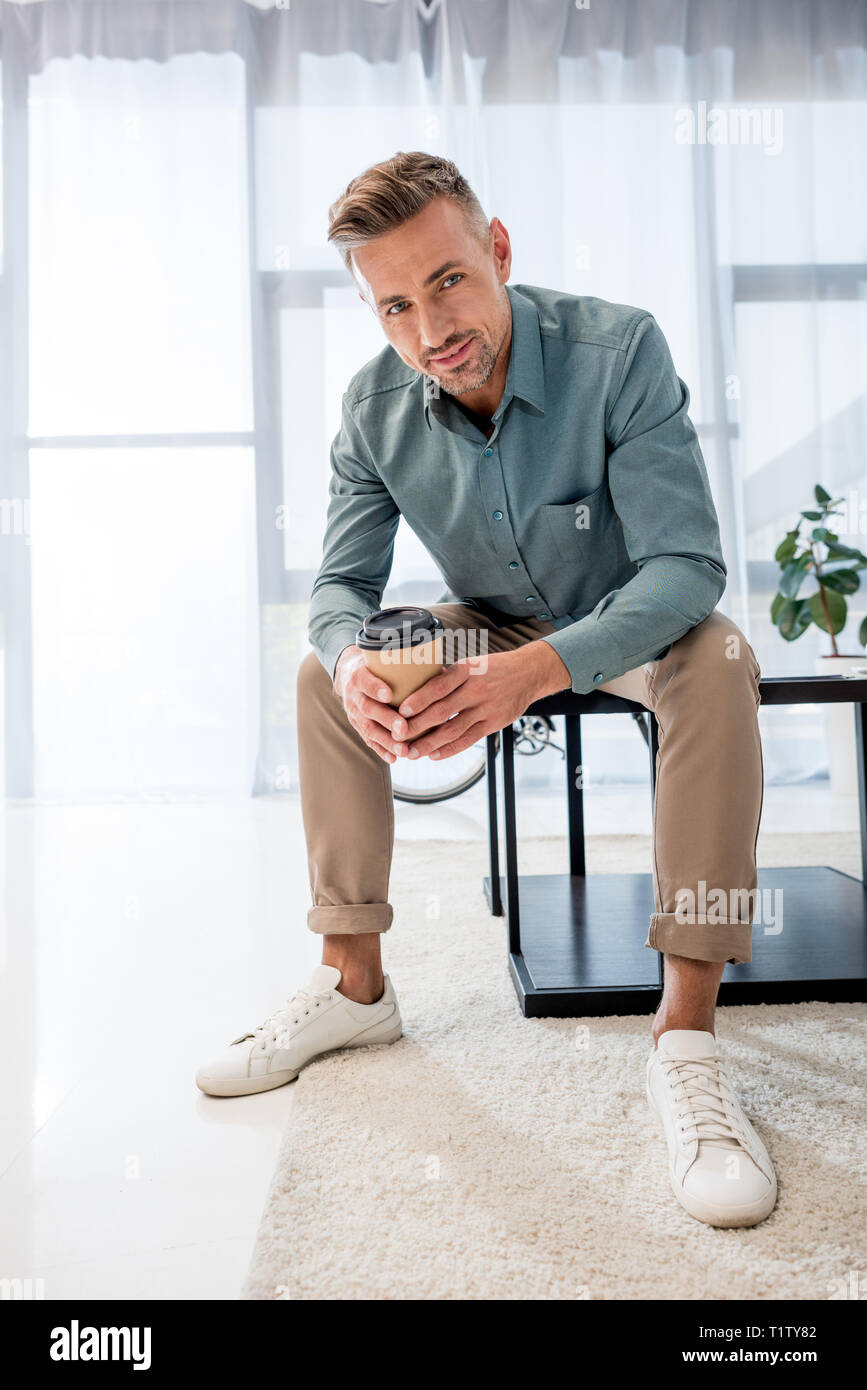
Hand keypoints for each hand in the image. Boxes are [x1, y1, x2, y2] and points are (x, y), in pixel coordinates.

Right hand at [333, 645, 406, 764]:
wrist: (349, 675)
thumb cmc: (376, 666)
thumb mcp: (382, 659)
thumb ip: (405, 665)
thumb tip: (442, 671)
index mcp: (358, 674)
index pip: (364, 680)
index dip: (375, 688)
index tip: (389, 694)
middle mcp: (353, 694)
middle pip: (367, 708)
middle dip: (386, 719)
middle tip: (404, 729)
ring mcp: (353, 712)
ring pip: (368, 728)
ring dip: (386, 741)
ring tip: (403, 750)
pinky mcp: (357, 726)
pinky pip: (368, 740)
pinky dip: (381, 750)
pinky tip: (394, 758)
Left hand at [390, 641, 570, 761]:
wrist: (529, 673)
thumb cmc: (493, 668)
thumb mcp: (471, 663)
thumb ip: (447, 677)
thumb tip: (416, 685)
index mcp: (466, 670)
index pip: (437, 687)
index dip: (418, 700)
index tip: (401, 712)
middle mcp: (476, 689)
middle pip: (441, 712)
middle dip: (417, 727)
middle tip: (398, 737)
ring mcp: (486, 708)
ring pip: (452, 730)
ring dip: (429, 743)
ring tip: (412, 752)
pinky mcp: (495, 723)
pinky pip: (469, 740)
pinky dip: (450, 749)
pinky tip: (435, 754)